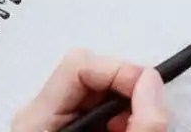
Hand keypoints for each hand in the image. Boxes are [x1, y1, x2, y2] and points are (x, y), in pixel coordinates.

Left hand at [12, 49, 169, 131]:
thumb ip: (138, 123)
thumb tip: (154, 83)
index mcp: (36, 118)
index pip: (79, 64)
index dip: (121, 70)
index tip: (149, 89)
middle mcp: (40, 114)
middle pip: (94, 73)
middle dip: (128, 92)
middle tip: (144, 118)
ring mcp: (53, 121)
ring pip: (101, 89)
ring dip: (128, 106)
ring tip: (133, 129)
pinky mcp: (68, 127)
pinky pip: (101, 106)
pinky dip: (122, 118)